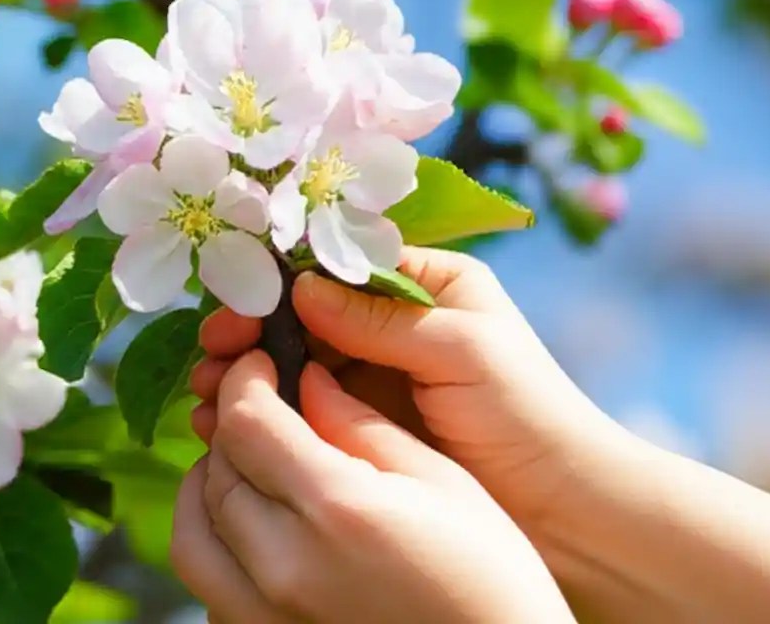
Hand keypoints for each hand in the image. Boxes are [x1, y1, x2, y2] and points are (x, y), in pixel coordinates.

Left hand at [170, 350, 572, 623]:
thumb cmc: (493, 583)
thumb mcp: (442, 486)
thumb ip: (360, 426)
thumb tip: (305, 378)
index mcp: (338, 510)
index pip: (247, 422)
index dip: (245, 380)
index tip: (259, 362)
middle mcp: (286, 567)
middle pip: (217, 471)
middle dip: (233, 429)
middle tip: (263, 409)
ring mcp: (263, 618)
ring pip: (193, 534)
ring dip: (210, 488)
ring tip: (248, 468)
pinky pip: (209, 588)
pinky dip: (218, 548)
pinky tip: (258, 531)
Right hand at [190, 246, 628, 533]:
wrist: (562, 506)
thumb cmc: (528, 413)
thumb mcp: (462, 350)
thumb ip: (382, 319)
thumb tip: (301, 287)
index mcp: (426, 284)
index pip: (340, 262)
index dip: (285, 277)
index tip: (240, 298)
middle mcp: (392, 323)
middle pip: (305, 311)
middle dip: (254, 327)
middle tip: (215, 348)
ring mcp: (372, 374)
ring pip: (293, 360)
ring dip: (247, 371)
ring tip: (208, 390)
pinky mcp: (359, 423)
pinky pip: (299, 405)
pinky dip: (262, 410)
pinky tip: (224, 421)